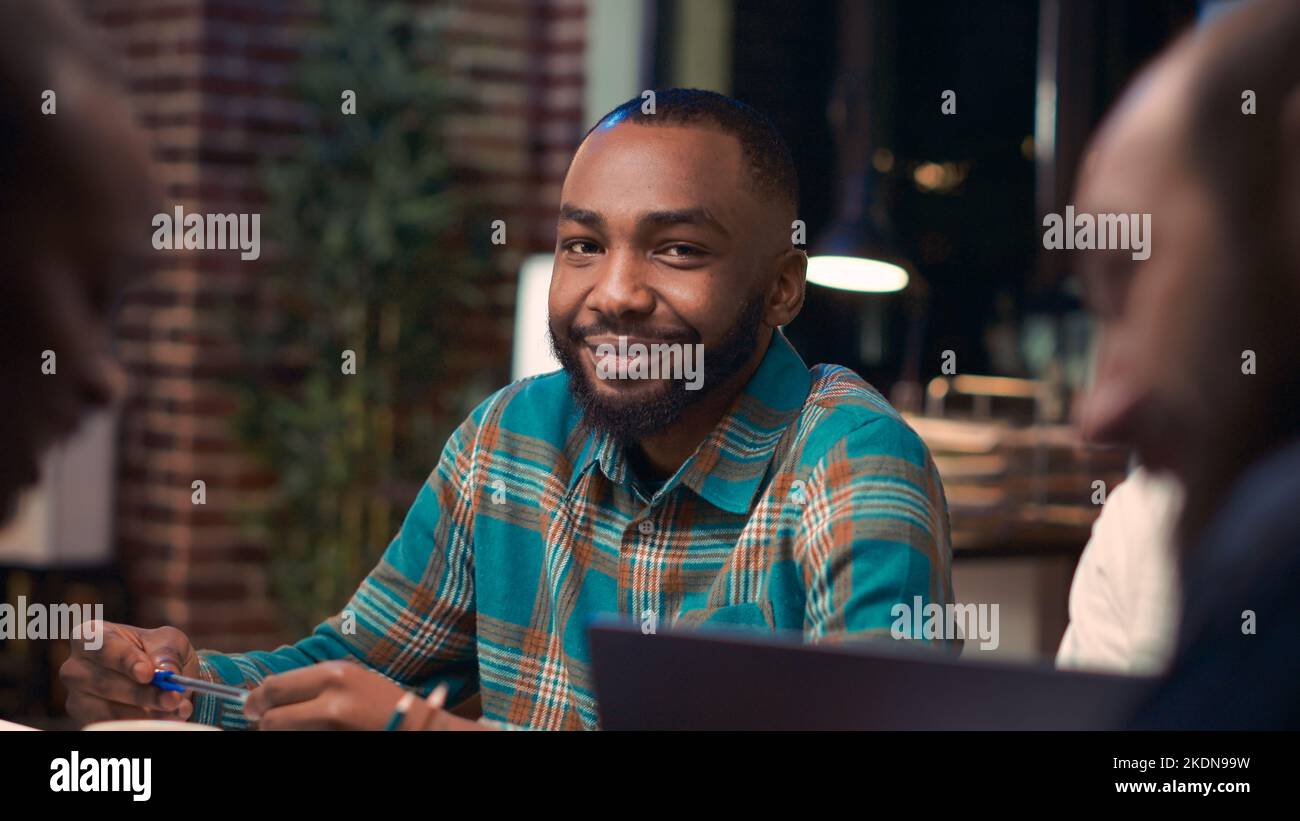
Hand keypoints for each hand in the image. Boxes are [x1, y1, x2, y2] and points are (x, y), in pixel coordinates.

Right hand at [60, 620, 199, 725]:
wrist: (156, 675)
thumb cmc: (156, 651)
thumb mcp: (168, 641)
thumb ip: (167, 652)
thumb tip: (167, 672)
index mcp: (90, 636)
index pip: (103, 647)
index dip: (125, 661)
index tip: (148, 674)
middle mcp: (76, 668)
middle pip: (105, 684)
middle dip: (143, 694)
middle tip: (173, 698)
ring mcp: (77, 697)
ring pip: (108, 711)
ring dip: (146, 714)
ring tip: (175, 710)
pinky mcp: (86, 720)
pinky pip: (111, 727)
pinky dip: (141, 725)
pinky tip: (164, 719)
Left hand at [244, 661, 489, 729]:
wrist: (420, 726)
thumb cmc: (386, 704)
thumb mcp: (352, 681)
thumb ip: (316, 684)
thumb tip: (269, 695)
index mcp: (335, 674)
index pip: (275, 686)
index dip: (256, 699)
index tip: (250, 706)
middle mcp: (332, 699)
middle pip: (271, 716)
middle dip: (263, 721)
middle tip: (263, 722)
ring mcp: (333, 725)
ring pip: (282, 734)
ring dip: (282, 733)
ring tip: (295, 728)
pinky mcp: (332, 741)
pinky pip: (302, 741)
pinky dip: (297, 739)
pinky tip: (311, 734)